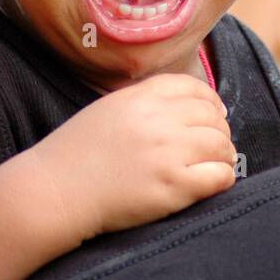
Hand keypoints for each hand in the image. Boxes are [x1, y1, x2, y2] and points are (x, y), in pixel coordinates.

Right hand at [31, 73, 235, 238]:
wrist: (55, 191)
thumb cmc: (77, 153)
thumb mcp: (109, 108)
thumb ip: (145, 101)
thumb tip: (189, 106)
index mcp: (141, 97)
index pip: (194, 88)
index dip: (211, 101)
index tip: (215, 114)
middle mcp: (158, 120)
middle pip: (212, 116)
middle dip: (219, 130)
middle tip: (216, 145)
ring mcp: (167, 154)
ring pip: (221, 145)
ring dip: (225, 154)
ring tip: (218, 163)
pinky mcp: (172, 188)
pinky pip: (218, 177)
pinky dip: (223, 178)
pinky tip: (214, 181)